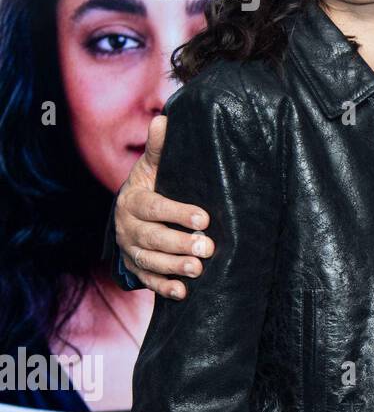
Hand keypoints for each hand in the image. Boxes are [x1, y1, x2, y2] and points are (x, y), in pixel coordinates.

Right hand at [116, 115, 214, 299]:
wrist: (133, 211)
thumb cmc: (152, 184)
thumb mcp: (154, 166)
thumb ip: (161, 148)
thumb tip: (164, 119)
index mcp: (133, 200)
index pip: (154, 208)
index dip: (177, 213)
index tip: (203, 217)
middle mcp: (128, 227)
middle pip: (151, 238)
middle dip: (179, 244)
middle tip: (207, 247)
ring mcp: (130, 249)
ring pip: (149, 261)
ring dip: (173, 267)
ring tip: (198, 268)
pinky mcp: (136, 268)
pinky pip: (147, 280)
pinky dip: (163, 287)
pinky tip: (183, 292)